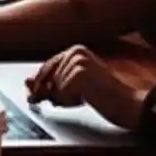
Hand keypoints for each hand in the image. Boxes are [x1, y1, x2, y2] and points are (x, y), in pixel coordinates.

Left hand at [25, 45, 146, 130]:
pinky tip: (85, 100)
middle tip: (42, 101)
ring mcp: (78, 62)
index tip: (31, 95)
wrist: (129, 105)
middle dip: (45, 92)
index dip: (38, 83)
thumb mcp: (73, 86)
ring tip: (83, 98)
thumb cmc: (105, 96)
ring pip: (53, 86)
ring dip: (62, 98)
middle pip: (47, 76)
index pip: (47, 67)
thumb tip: (26, 82)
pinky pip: (61, 94)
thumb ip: (51, 82)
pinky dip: (69, 102)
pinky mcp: (79, 75)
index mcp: (76, 50)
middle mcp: (76, 52)